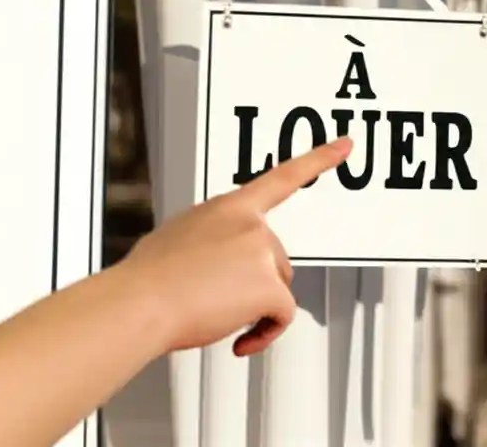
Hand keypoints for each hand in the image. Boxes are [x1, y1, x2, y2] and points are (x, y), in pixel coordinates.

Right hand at [116, 137, 352, 356]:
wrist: (140, 303)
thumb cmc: (149, 278)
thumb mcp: (179, 235)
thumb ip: (211, 236)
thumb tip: (216, 257)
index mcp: (229, 207)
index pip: (282, 177)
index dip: (319, 159)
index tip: (346, 146)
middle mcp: (252, 225)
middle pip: (277, 258)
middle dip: (254, 282)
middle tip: (215, 297)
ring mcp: (263, 254)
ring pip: (278, 288)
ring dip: (255, 306)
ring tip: (215, 312)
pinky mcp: (270, 286)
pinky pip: (282, 316)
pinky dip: (265, 332)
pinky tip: (241, 341)